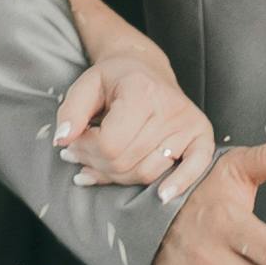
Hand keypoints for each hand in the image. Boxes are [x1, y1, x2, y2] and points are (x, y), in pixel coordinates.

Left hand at [57, 38, 215, 197]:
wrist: (147, 68)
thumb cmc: (115, 79)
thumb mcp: (86, 84)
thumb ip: (71, 111)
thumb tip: (63, 140)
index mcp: (141, 91)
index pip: (109, 143)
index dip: (85, 149)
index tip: (73, 141)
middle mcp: (169, 108)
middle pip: (126, 161)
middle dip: (96, 163)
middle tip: (79, 156)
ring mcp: (188, 123)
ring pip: (148, 172)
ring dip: (118, 177)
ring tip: (98, 166)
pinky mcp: (202, 135)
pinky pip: (195, 168)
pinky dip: (179, 185)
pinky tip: (161, 196)